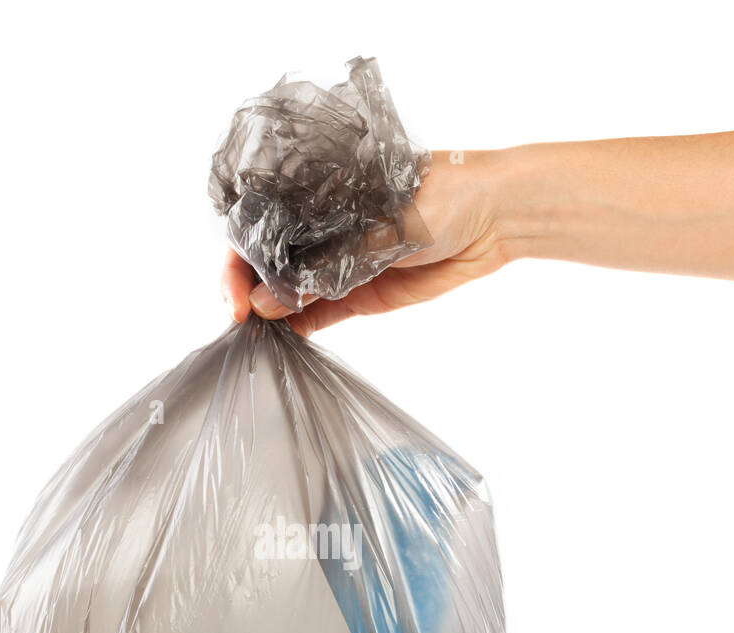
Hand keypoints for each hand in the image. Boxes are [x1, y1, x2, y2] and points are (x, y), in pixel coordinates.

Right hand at [220, 151, 514, 334]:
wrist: (496, 216)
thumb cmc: (444, 194)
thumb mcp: (381, 225)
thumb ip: (328, 264)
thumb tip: (271, 298)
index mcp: (320, 194)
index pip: (261, 223)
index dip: (239, 256)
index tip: (236, 290)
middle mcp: (323, 228)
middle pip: (267, 261)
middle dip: (247, 290)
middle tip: (242, 318)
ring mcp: (340, 262)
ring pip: (290, 290)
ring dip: (271, 312)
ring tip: (257, 334)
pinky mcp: (361, 292)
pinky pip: (320, 311)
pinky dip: (299, 326)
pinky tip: (282, 338)